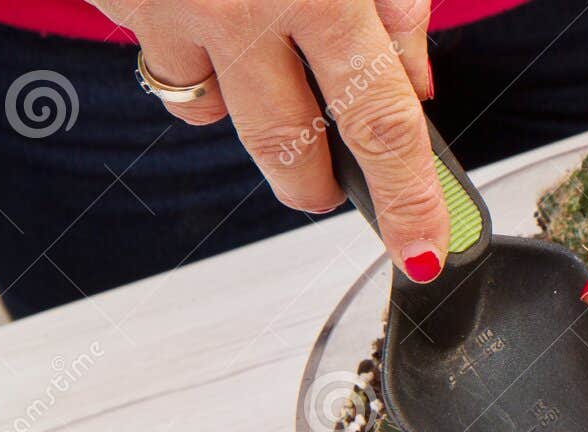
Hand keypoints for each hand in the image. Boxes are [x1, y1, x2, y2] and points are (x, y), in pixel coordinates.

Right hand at [99, 0, 447, 280]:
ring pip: (213, 114)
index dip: (408, 200)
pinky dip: (194, 52)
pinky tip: (205, 5)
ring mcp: (171, 8)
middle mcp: (241, 7)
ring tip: (264, 50)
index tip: (421, 251)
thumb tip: (415, 85)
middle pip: (290, 152)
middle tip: (330, 176)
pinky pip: (167, 61)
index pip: (382, 128)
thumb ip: (395, 6)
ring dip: (247, 108)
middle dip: (317, 184)